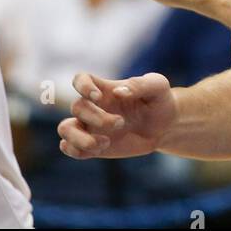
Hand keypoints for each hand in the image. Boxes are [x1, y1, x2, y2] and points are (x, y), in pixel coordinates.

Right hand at [57, 72, 177, 158]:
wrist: (165, 126)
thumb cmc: (159, 100)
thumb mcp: (157, 86)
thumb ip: (140, 85)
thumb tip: (118, 92)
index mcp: (105, 88)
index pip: (80, 80)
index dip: (82, 86)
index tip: (98, 97)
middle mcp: (93, 106)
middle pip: (76, 107)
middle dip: (97, 118)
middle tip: (121, 123)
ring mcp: (90, 127)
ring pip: (64, 129)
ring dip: (79, 138)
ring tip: (104, 142)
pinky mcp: (92, 146)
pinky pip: (70, 149)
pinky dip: (78, 151)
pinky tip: (102, 148)